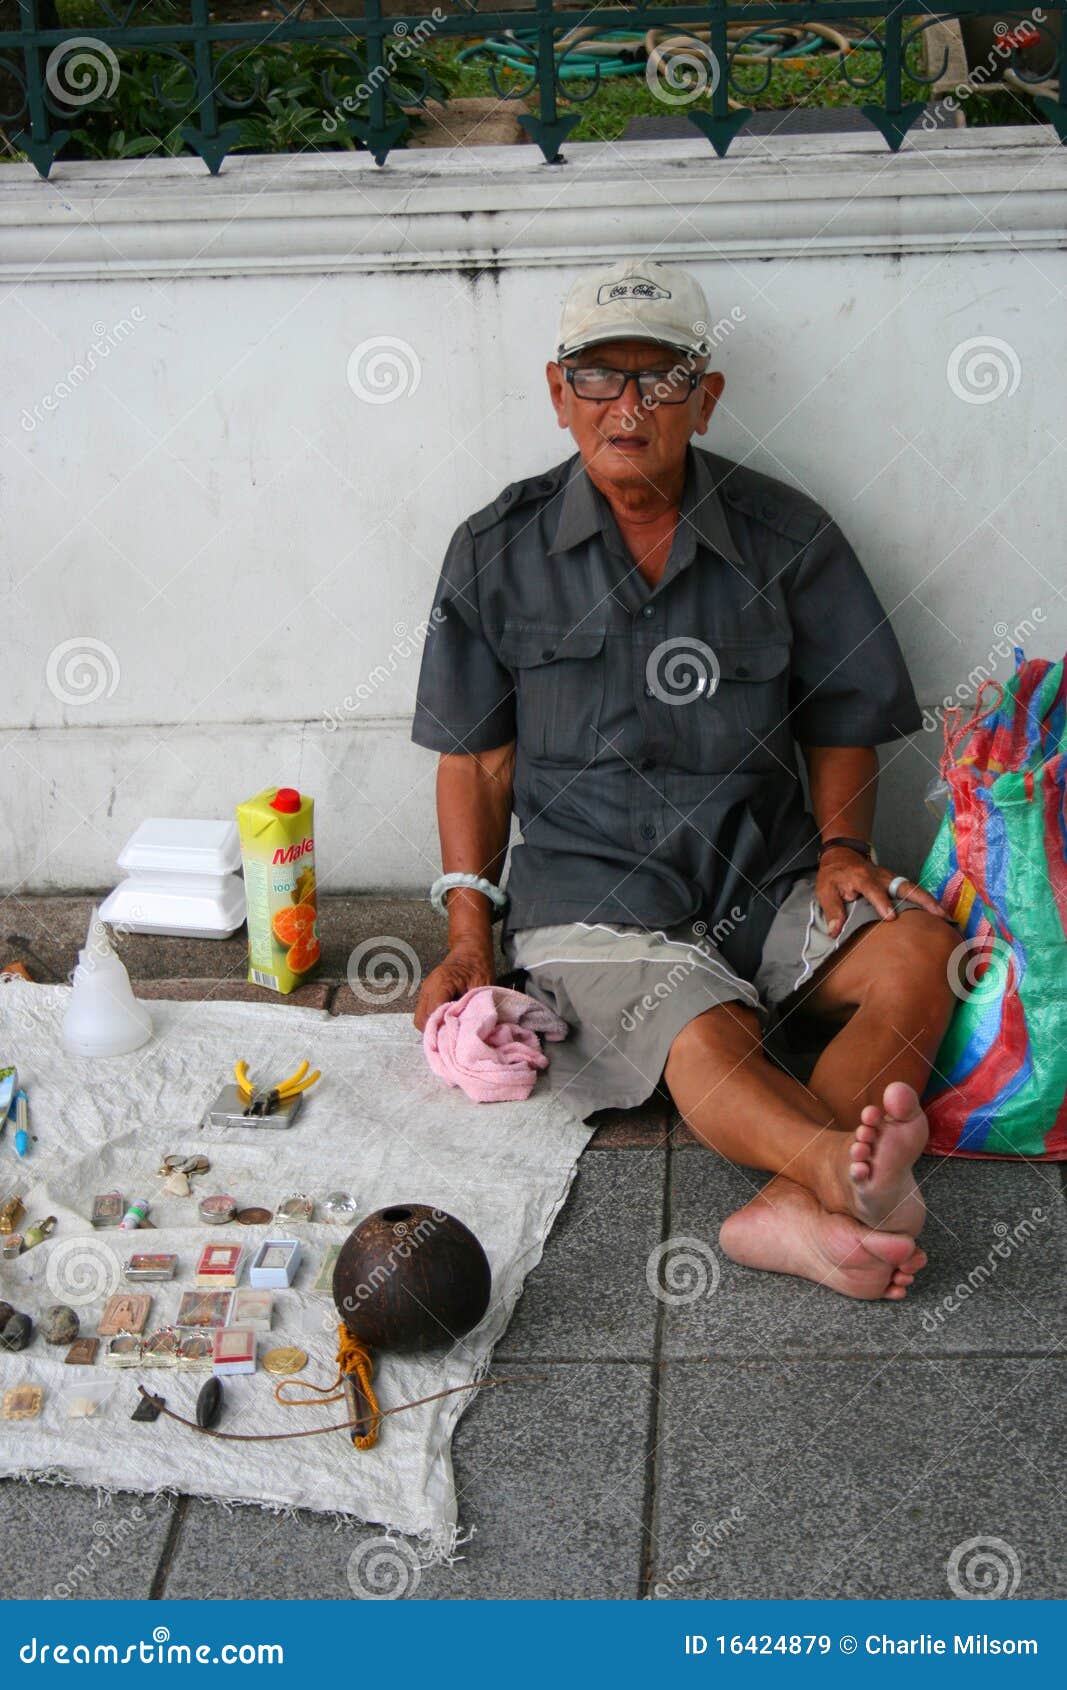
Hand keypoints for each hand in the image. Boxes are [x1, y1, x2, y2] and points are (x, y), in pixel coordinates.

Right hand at [413, 941, 496, 1032]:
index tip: (455, 1039)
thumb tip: (469, 1029)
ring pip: (421, 1019)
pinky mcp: (428, 995)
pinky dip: (434, 1022)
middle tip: (452, 1039)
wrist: (471, 950)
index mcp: (441, 984)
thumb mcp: (481, 986)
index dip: (443, 1030)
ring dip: (434, 1028)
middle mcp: (428, 988)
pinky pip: (425, 1014)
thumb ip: (473, 1006)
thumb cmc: (478, 965)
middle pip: (422, 1020)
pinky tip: (447, 1024)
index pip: (433, 1015)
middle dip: (436, 1032)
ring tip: (450, 1033)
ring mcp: (425, 991)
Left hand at [815, 847, 947, 937]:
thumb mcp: (825, 890)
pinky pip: (912, 890)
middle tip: (937, 913)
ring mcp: (891, 878)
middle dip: (921, 899)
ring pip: (913, 888)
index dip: (882, 903)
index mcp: (861, 878)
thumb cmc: (833, 875)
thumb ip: (832, 909)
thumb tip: (835, 930)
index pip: (873, 890)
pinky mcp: (896, 882)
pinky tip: (937, 913)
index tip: (891, 917)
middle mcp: (881, 877)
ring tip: (945, 916)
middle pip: (904, 886)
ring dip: (929, 900)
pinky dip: (926, 900)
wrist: (842, 855)